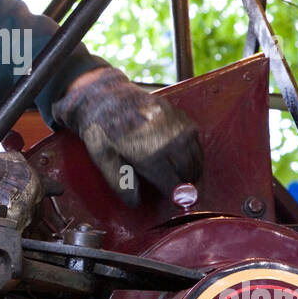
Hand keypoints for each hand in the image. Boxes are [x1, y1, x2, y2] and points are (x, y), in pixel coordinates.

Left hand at [52, 67, 201, 206]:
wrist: (104, 96)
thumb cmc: (101, 130)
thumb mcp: (103, 159)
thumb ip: (120, 183)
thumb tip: (136, 202)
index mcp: (148, 154)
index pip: (174, 185)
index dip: (176, 197)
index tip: (175, 201)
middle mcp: (167, 139)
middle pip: (189, 172)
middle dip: (185, 183)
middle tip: (176, 188)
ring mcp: (176, 124)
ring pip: (196, 156)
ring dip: (191, 168)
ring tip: (180, 174)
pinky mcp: (178, 113)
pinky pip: (194, 139)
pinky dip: (191, 150)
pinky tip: (179, 154)